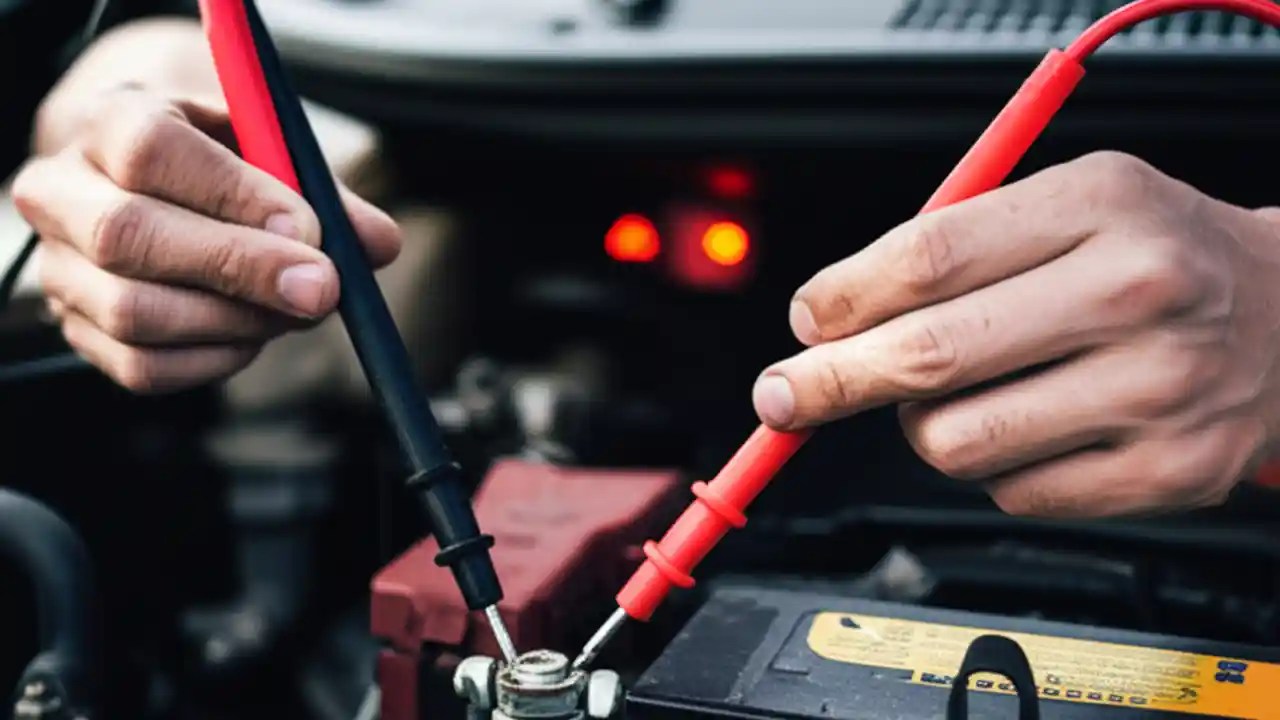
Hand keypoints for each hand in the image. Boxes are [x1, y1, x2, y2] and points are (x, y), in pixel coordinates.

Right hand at [13, 87, 401, 392]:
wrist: (152, 186)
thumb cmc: (219, 163)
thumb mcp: (268, 152)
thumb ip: (322, 192)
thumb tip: (377, 244)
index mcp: (110, 121)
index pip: (152, 152)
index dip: (236, 196)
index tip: (308, 230)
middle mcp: (62, 191)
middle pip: (129, 236)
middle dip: (241, 269)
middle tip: (321, 289)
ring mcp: (59, 266)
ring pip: (134, 312)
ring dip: (237, 320)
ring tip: (294, 309)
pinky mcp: (77, 329)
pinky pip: (143, 367)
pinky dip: (216, 359)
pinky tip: (255, 333)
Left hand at [753, 151, 1279, 517]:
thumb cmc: (1156, 254)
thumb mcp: (1068, 204)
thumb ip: (953, 247)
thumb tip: (827, 321)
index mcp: (1101, 205)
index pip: (931, 256)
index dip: (843, 298)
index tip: (803, 323)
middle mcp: (1139, 293)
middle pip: (930, 357)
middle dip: (829, 383)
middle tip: (786, 395)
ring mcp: (1158, 392)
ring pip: (955, 442)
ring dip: (923, 426)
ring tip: (960, 395)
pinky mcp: (1166, 473)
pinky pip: (1011, 493)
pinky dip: (993, 469)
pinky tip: (1031, 427)